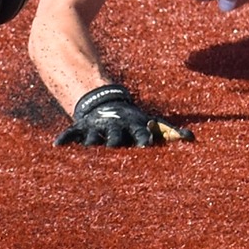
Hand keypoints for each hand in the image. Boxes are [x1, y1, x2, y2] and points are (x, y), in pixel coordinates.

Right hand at [56, 84, 194, 147]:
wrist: (105, 102)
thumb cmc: (132, 119)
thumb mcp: (150, 122)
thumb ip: (169, 131)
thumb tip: (192, 138)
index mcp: (133, 126)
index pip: (140, 132)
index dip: (143, 137)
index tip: (147, 144)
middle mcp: (115, 127)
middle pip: (116, 135)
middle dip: (115, 140)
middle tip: (114, 145)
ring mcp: (97, 127)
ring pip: (94, 135)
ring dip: (93, 140)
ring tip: (90, 145)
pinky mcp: (81, 127)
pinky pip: (70, 133)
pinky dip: (64, 138)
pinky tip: (56, 146)